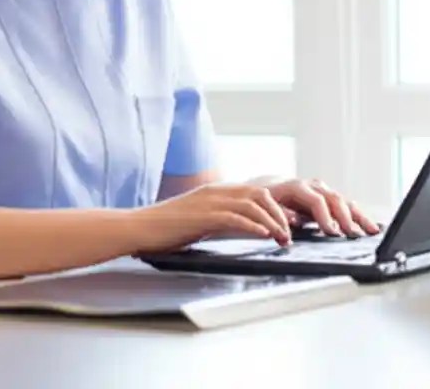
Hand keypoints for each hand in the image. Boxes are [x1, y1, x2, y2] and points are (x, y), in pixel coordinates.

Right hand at [128, 183, 293, 253]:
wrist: (138, 228)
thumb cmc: (165, 229)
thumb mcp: (199, 219)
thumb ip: (219, 219)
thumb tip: (241, 229)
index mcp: (216, 191)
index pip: (256, 192)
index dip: (276, 207)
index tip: (290, 224)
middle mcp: (216, 192)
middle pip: (260, 194)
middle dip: (280, 214)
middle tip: (291, 233)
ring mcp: (209, 202)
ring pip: (252, 204)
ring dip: (273, 222)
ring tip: (283, 239)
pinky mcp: (202, 216)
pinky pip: (235, 217)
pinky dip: (253, 226)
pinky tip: (264, 236)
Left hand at [261, 178, 380, 237]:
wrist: (269, 189)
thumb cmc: (268, 201)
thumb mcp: (268, 207)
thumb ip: (281, 214)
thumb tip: (295, 221)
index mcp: (298, 187)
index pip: (316, 200)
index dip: (325, 217)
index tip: (332, 232)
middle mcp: (314, 187)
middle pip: (335, 199)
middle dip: (345, 218)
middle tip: (352, 234)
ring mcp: (324, 191)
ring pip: (345, 202)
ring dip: (358, 217)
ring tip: (371, 231)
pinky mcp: (330, 199)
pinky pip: (347, 207)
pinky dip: (359, 217)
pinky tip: (370, 228)